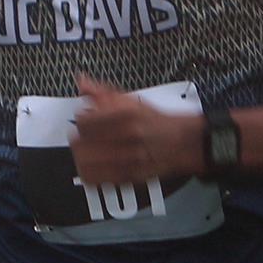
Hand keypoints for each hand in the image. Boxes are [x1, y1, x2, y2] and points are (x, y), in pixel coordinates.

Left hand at [69, 75, 201, 186]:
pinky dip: (89, 173)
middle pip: (83, 143)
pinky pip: (98, 180)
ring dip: (81, 157)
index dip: (80, 119)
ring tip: (85, 151)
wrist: (183, 143)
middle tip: (81, 136)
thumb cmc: (156, 122)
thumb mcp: (131, 101)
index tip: (83, 118)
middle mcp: (128, 137)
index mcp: (127, 115)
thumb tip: (82, 82)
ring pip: (87, 164)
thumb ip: (104, 93)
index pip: (85, 121)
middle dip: (79, 139)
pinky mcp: (129, 177)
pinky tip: (91, 166)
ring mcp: (129, 159)